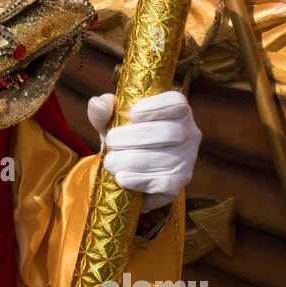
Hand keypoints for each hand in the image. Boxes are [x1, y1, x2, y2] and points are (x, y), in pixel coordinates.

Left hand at [86, 90, 200, 211]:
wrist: (127, 172)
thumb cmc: (124, 139)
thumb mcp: (111, 122)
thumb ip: (103, 111)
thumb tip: (97, 103)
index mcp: (176, 112)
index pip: (177, 103)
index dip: (155, 107)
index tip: (131, 114)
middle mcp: (188, 134)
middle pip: (170, 132)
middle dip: (136, 137)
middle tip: (111, 142)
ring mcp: (187, 160)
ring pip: (166, 159)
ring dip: (132, 161)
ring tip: (110, 162)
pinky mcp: (179, 183)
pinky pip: (164, 182)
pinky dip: (139, 180)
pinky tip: (122, 178)